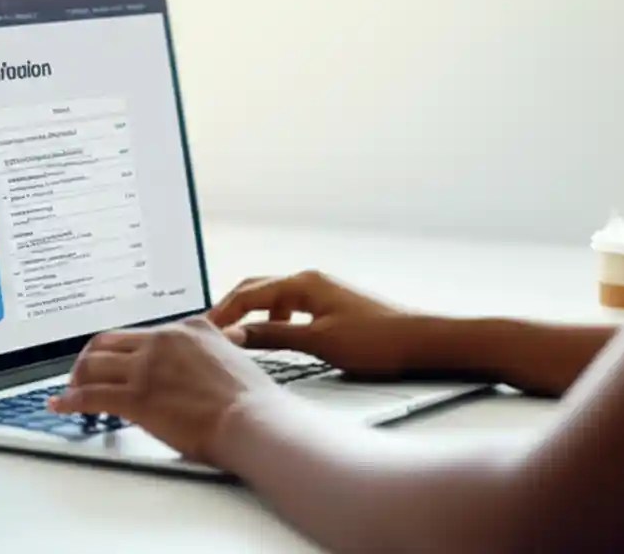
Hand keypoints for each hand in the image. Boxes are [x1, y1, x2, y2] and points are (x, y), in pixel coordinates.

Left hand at [49, 316, 288, 463]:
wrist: (253, 421)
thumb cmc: (250, 400)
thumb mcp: (233, 356)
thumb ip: (216, 349)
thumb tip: (219, 346)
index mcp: (188, 327)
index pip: (142, 333)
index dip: (123, 351)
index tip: (117, 361)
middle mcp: (164, 340)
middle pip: (109, 342)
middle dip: (90, 358)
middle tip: (83, 373)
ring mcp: (148, 366)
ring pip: (94, 364)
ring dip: (77, 378)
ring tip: (71, 391)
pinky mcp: (137, 396)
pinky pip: (91, 395)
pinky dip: (71, 400)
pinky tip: (64, 405)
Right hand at [209, 270, 418, 378]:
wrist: (422, 342)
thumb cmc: (377, 340)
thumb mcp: (318, 342)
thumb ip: (273, 336)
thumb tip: (234, 336)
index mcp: (303, 284)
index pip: (248, 294)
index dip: (222, 313)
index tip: (202, 331)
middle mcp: (310, 281)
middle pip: (258, 290)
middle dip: (232, 309)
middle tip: (211, 331)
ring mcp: (322, 293)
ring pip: (275, 300)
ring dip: (253, 316)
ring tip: (237, 338)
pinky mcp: (333, 307)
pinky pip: (291, 309)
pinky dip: (274, 321)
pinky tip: (276, 338)